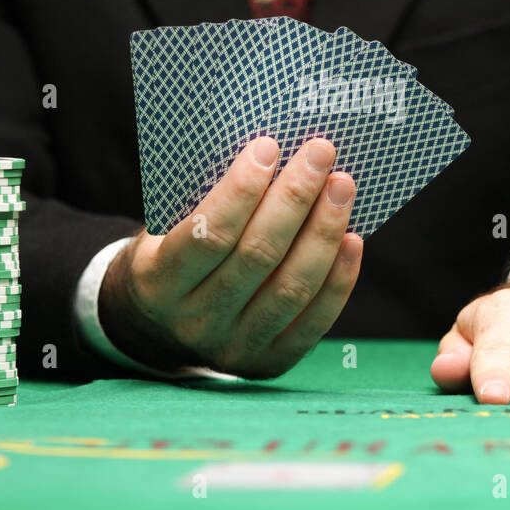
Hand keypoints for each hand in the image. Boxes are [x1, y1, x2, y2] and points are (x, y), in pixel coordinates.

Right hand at [99, 136, 362, 377]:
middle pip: (257, 257)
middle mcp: (194, 322)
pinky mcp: (268, 363)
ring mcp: (232, 349)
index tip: (269, 146)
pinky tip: (352, 237)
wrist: (158, 326)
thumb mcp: (165, 227)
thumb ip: (205, 198)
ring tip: (342, 186)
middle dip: (295, 197)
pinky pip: (313, 320)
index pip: (208, 233)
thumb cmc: (171, 253)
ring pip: (291, 288)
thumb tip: (273, 151)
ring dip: (323, 231)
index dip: (241, 189)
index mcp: (157, 281)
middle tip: (321, 152)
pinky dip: (339, 278)